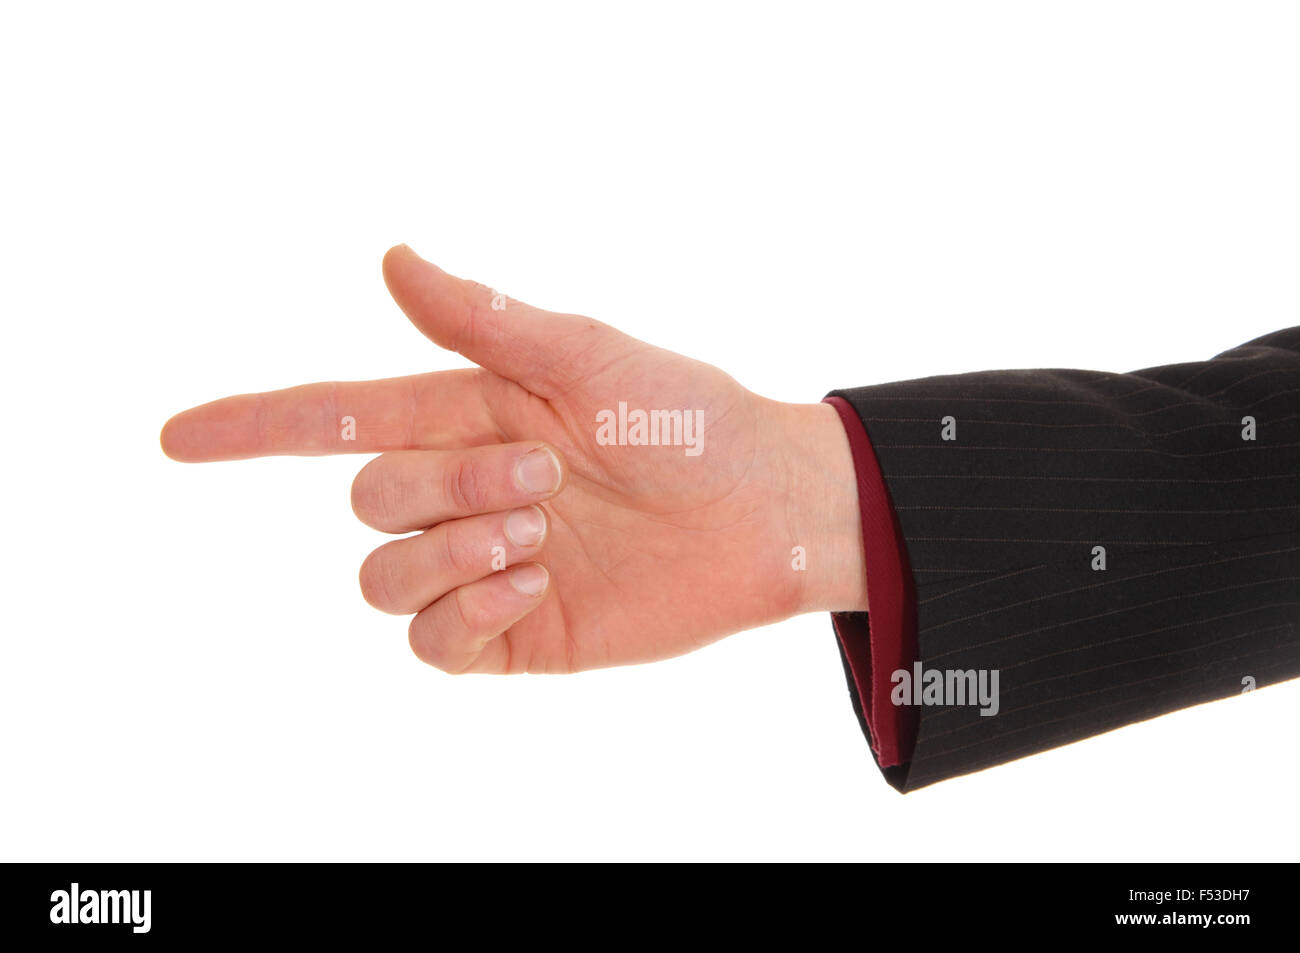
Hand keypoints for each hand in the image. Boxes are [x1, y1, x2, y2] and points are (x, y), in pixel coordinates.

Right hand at [161, 246, 866, 672]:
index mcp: (468, 416)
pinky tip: (534, 581)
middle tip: (548, 477)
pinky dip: (465, 608)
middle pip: (368, 499)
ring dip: (452, 549)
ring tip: (541, 535)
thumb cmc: (687, 419)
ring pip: (385, 576)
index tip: (178, 437)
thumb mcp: (589, 357)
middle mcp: (464, 491)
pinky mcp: (514, 632)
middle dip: (445, 486)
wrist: (763, 510)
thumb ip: (487, 322)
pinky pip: (433, 642)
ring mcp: (484, 566)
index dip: (255, 426)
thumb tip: (391, 257)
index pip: (336, 421)